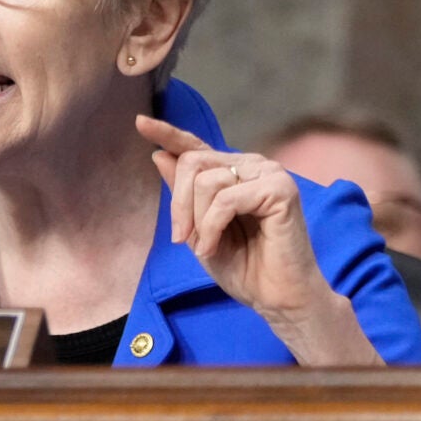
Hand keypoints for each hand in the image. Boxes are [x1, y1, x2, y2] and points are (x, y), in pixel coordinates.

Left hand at [135, 115, 380, 365]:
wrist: (277, 298)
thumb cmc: (244, 268)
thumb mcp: (200, 231)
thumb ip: (183, 195)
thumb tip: (159, 154)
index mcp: (233, 173)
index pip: (196, 147)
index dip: (168, 134)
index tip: (140, 122)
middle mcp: (252, 166)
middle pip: (194, 163)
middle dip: (179, 204)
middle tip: (182, 239)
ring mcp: (269, 174)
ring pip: (207, 182)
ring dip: (197, 221)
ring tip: (206, 248)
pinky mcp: (280, 190)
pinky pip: (226, 199)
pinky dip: (212, 227)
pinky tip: (215, 247)